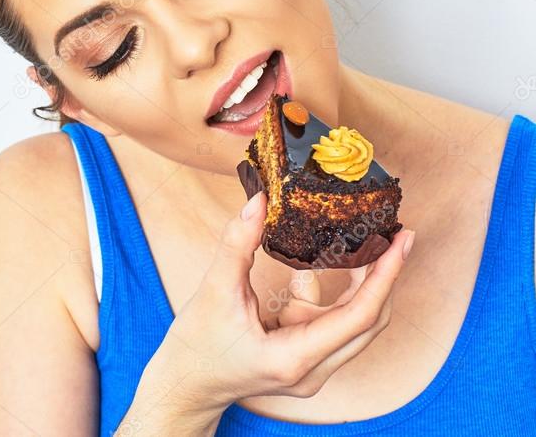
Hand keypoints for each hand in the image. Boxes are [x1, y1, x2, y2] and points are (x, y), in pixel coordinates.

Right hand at [156, 191, 413, 411]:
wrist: (186, 384)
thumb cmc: (196, 347)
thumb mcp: (213, 291)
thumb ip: (237, 245)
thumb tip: (259, 202)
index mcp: (295, 358)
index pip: (358, 316)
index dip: (384, 276)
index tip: (400, 242)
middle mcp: (313, 370)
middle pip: (368, 322)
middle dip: (383, 277)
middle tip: (395, 236)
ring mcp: (312, 368)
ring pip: (351, 322)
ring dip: (352, 284)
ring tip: (356, 245)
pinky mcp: (305, 359)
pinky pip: (330, 322)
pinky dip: (325, 294)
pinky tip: (307, 272)